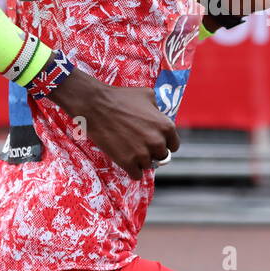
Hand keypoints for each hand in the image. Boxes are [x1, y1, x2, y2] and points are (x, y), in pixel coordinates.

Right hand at [49, 72, 179, 179]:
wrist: (96, 105)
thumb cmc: (120, 98)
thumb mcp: (147, 95)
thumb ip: (158, 109)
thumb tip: (159, 116)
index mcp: (166, 126)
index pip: (173, 146)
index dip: (164, 143)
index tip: (154, 142)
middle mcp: (158, 142)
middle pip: (161, 157)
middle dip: (152, 151)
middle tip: (138, 143)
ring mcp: (143, 154)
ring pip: (147, 166)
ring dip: (139, 160)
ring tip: (127, 147)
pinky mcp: (127, 162)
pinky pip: (136, 175)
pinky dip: (131, 170)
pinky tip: (125, 159)